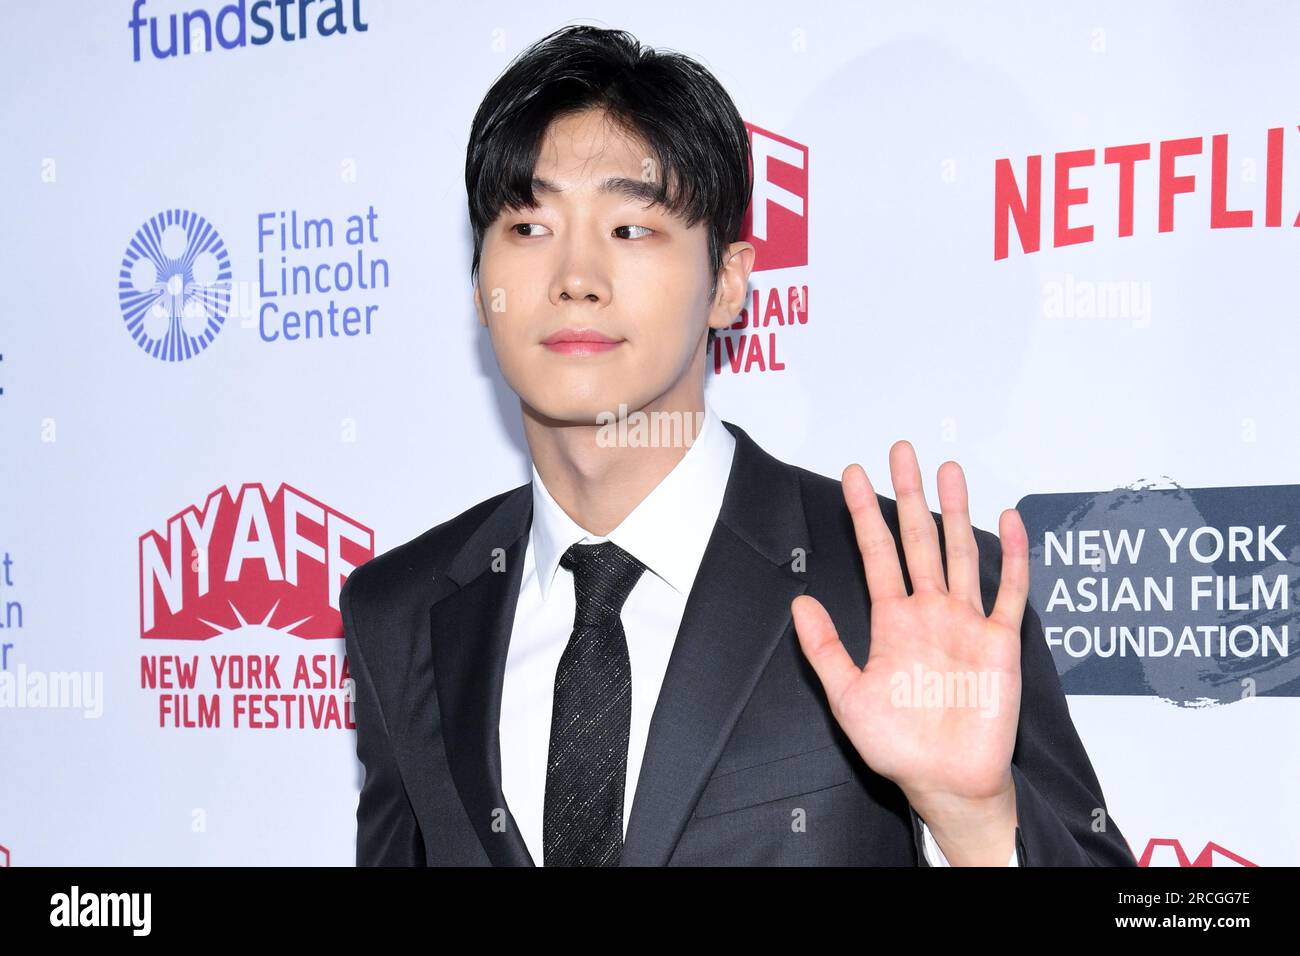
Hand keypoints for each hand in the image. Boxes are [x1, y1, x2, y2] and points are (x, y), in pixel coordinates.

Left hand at [791, 441, 1026, 862]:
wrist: (946, 780)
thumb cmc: (899, 745)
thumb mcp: (847, 696)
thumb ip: (826, 648)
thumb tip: (800, 602)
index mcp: (893, 621)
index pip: (876, 554)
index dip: (865, 514)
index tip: (854, 475)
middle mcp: (929, 612)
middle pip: (919, 540)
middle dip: (909, 495)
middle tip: (902, 451)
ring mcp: (966, 623)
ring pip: (960, 553)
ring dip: (956, 512)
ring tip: (949, 471)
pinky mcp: (1000, 643)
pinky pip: (1009, 592)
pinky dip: (1010, 557)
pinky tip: (1005, 522)